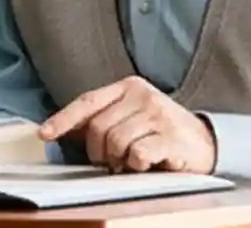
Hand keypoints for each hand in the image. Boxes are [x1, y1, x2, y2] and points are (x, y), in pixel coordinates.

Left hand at [39, 76, 216, 173]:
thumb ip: (101, 119)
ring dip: (119, 160)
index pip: (87, 102)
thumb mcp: (130, 117)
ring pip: (116, 143)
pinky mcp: (171, 136)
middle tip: (113, 160)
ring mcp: (158, 114)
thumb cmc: (160, 131)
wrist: (206, 142)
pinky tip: (148, 162)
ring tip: (132, 161)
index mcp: (128, 86)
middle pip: (98, 128)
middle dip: (98, 152)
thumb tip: (60, 129)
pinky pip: (137, 154)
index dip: (63, 119)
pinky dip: (137, 165)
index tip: (44, 134)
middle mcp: (142, 95)